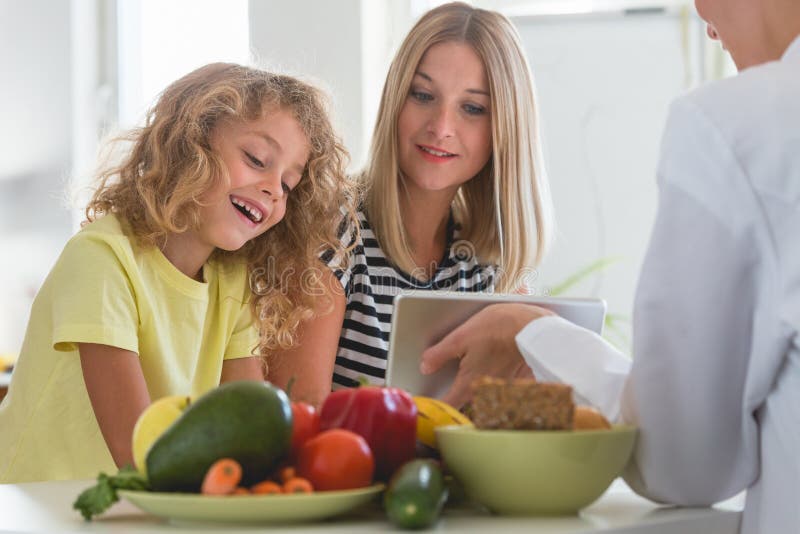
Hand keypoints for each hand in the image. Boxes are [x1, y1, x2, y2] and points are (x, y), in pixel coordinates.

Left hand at [419, 303, 553, 407]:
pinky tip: (489, 361)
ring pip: (481, 392)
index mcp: (469, 384)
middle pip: (463, 400)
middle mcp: (485, 392)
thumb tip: (424, 365)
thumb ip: (439, 354)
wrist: (537, 328)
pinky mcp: (514, 381)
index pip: (446, 404)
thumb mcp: (462, 336)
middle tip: (442, 383)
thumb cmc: (501, 329)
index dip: (433, 405)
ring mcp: (501, 388)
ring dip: (473, 385)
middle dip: (453, 393)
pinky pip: (497, 385)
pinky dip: (490, 378)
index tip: (426, 401)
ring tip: (467, 367)